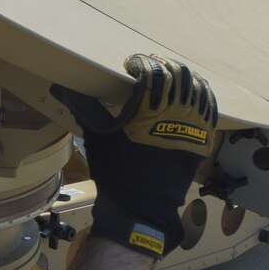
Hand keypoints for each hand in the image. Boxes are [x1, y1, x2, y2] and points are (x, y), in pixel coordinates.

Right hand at [50, 55, 218, 257]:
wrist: (142, 207)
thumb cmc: (116, 172)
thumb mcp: (97, 137)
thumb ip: (83, 107)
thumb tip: (59, 87)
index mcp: (149, 112)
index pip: (152, 73)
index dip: (141, 63)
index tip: (129, 64)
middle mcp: (176, 116)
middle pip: (178, 75)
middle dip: (161, 65)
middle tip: (147, 66)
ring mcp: (194, 127)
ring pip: (197, 87)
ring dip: (182, 77)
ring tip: (168, 76)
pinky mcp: (203, 139)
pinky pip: (209, 107)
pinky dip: (200, 94)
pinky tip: (189, 92)